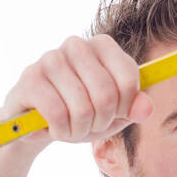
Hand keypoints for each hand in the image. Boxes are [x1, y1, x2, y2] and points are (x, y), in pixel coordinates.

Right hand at [0, 33, 153, 148]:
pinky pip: (57, 115)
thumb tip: (146, 108)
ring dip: (78, 131)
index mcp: (102, 46)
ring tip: (69, 126)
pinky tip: (52, 127)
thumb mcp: (113, 115)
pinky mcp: (30, 78)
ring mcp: (51, 59)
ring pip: (82, 109)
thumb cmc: (79, 114)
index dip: (125, 108)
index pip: (129, 80)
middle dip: (100, 123)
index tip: (114, 114)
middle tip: (88, 124)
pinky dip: (59, 131)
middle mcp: (77, 45)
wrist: (35, 123)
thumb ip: (133, 109)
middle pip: (106, 96)